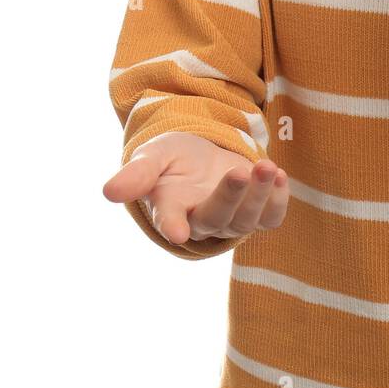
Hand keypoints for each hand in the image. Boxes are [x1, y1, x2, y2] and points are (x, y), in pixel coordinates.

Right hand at [103, 131, 288, 246]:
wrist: (203, 157)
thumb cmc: (173, 159)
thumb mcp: (154, 156)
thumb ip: (137, 173)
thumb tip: (109, 192)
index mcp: (171, 209)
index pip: (171, 222)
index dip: (173, 226)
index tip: (177, 231)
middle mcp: (201, 220)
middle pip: (217, 218)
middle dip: (230, 197)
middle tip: (237, 171)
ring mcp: (232, 218)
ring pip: (247, 219)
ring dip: (258, 194)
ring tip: (266, 166)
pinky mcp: (256, 211)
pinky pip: (271, 216)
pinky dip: (278, 200)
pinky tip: (279, 176)